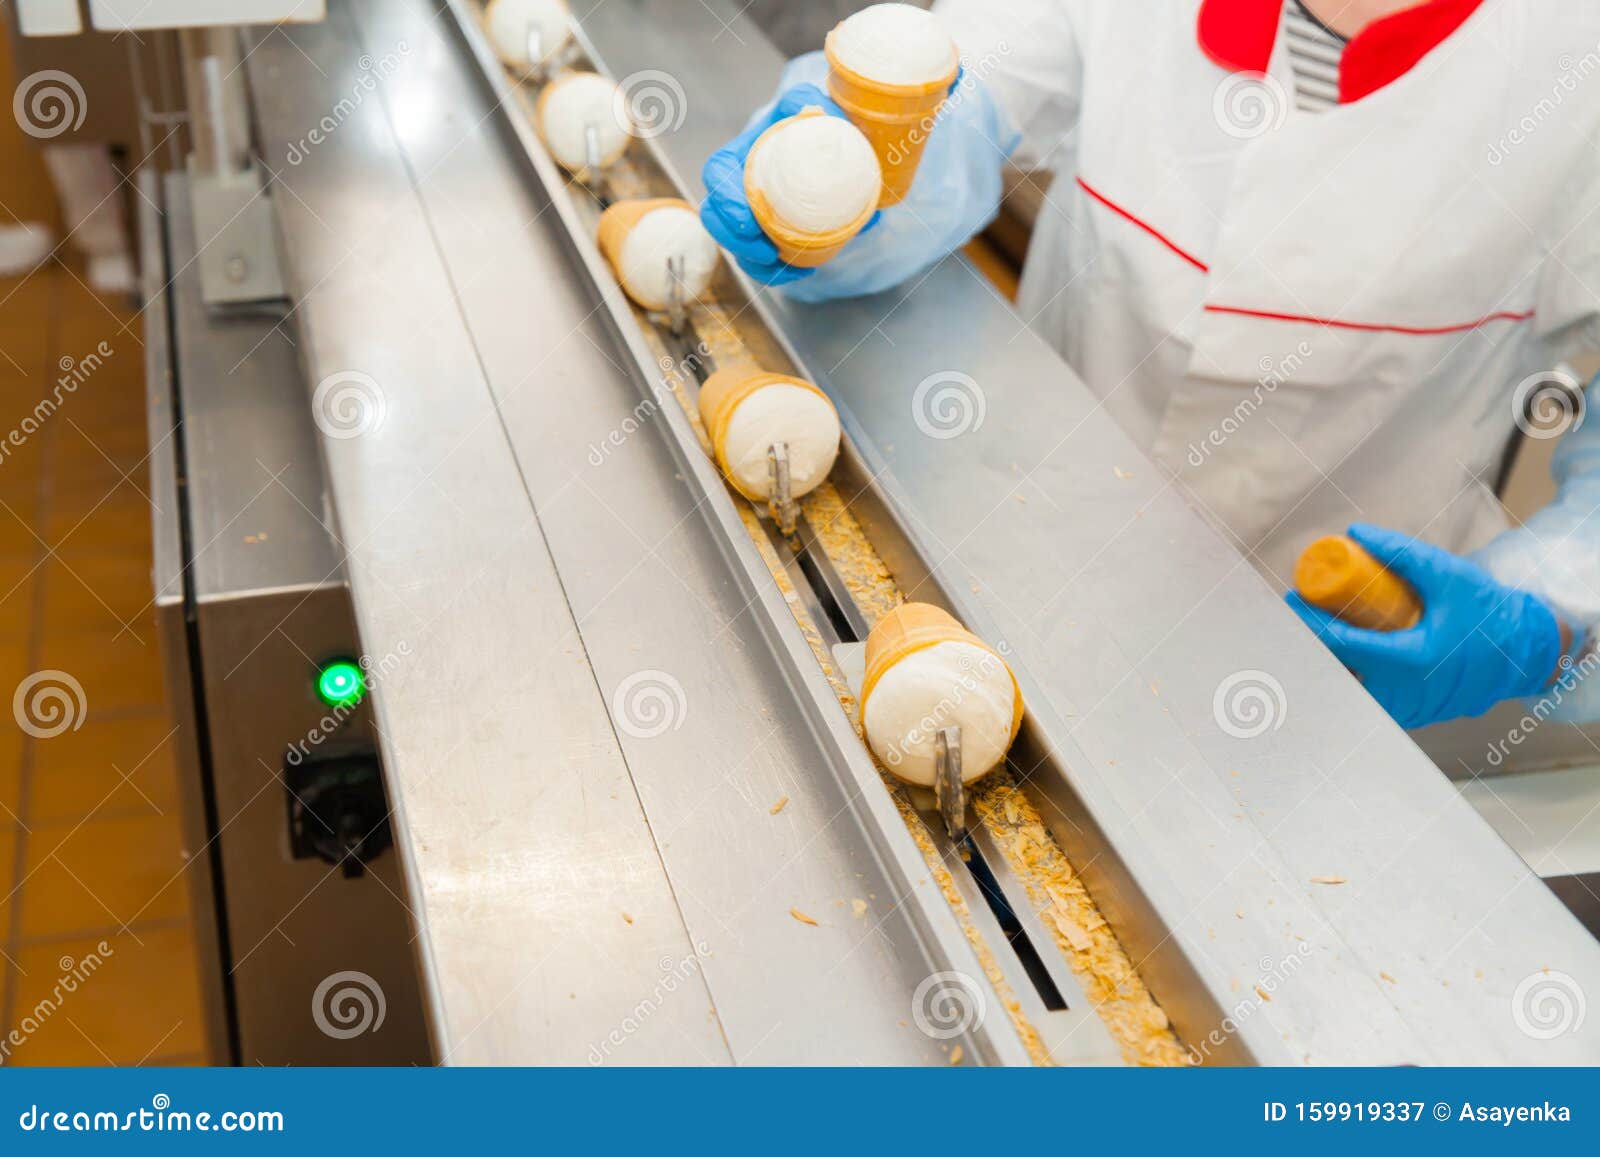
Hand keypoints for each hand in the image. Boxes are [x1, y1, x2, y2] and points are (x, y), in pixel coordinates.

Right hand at [699, 83, 880, 286]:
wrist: (817, 145)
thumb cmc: (802, 124)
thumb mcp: (802, 105)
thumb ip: (804, 101)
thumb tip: (818, 114)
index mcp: (736, 156)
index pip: (716, 175)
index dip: (725, 200)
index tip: (747, 219)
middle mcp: (734, 188)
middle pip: (716, 220)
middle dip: (735, 241)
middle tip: (765, 250)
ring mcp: (745, 216)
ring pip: (735, 246)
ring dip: (756, 263)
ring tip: (785, 266)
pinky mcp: (763, 236)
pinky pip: (759, 261)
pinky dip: (779, 271)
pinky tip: (804, 271)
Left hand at [1285, 523, 1563, 728]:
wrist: (1524, 655)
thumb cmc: (1488, 614)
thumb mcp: (1448, 576)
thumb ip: (1402, 553)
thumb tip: (1355, 532)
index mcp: (1407, 661)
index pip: (1337, 643)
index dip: (1306, 621)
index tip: (1291, 598)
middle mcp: (1400, 694)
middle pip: (1332, 670)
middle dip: (1309, 643)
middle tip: (1300, 614)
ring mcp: (1403, 711)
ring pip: (1346, 688)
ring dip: (1327, 661)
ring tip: (1317, 630)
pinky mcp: (1407, 717)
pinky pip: (1364, 698)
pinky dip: (1347, 676)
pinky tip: (1337, 653)